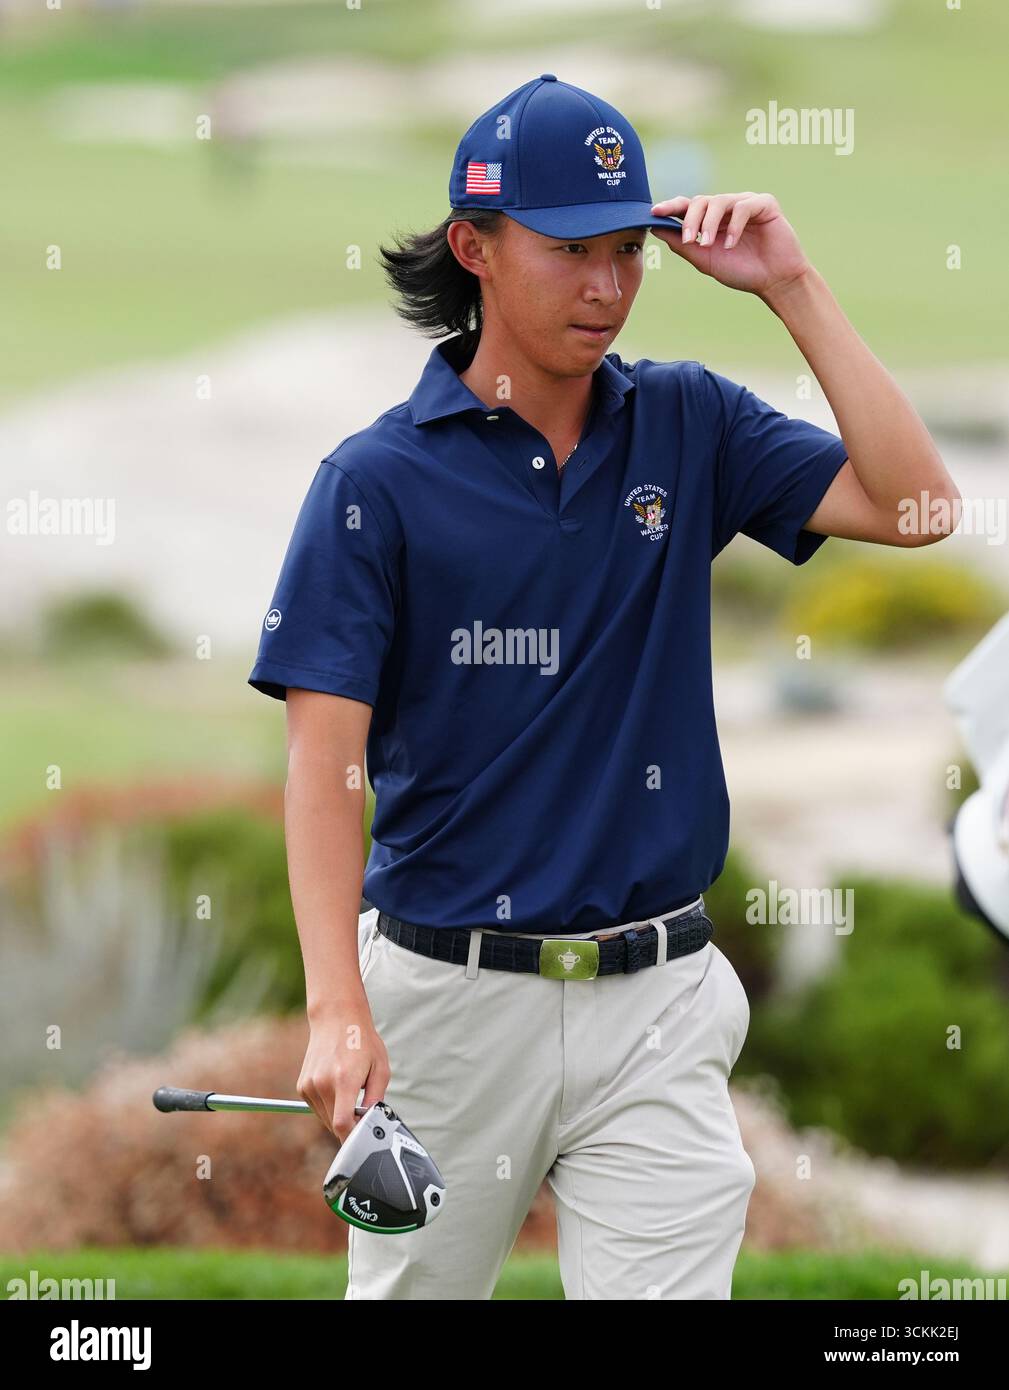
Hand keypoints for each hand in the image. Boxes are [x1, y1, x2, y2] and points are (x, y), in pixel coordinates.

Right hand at [298, 1006, 389, 1143]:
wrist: (336, 1018)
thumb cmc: (362, 1041)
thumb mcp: (380, 1068)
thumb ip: (376, 1098)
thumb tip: (372, 1122)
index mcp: (344, 1080)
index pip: (342, 1124)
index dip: (353, 1137)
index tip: (364, 1138)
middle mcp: (322, 1084)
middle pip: (334, 1125)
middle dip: (350, 1125)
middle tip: (363, 1112)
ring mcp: (310, 1085)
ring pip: (325, 1118)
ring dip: (338, 1115)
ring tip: (350, 1092)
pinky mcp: (303, 1086)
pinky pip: (317, 1108)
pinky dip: (328, 1105)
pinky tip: (337, 1086)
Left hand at [649, 191, 810, 297]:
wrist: (774, 281)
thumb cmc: (741, 271)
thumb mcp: (705, 260)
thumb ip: (682, 244)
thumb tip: (655, 228)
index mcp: (711, 220)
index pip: (688, 206)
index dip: (671, 206)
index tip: (653, 212)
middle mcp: (726, 208)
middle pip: (700, 201)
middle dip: (690, 220)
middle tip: (688, 240)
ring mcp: (745, 203)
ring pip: (719, 201)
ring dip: (709, 223)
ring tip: (706, 244)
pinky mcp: (764, 204)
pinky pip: (742, 206)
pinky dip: (734, 226)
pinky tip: (731, 244)